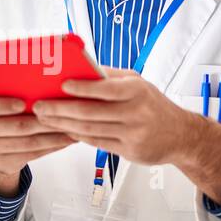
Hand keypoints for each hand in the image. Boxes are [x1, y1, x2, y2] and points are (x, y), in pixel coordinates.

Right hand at [0, 97, 75, 195]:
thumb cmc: (5, 115)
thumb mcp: (3, 101)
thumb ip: (15, 93)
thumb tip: (46, 83)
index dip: (3, 105)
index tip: (22, 103)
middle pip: (16, 126)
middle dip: (43, 121)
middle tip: (64, 115)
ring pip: (28, 142)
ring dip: (53, 135)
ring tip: (71, 128)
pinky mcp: (4, 162)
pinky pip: (33, 154)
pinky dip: (52, 146)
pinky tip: (66, 140)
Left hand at [32, 68, 191, 165]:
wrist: (181, 135)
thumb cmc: (153, 104)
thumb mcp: (138, 83)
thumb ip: (110, 76)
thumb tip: (79, 69)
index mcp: (137, 90)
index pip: (105, 88)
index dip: (82, 88)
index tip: (61, 86)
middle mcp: (136, 112)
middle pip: (91, 112)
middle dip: (60, 109)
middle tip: (39, 107)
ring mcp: (133, 134)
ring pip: (90, 129)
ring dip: (63, 124)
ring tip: (45, 118)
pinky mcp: (129, 151)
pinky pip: (96, 142)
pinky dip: (77, 136)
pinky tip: (63, 129)